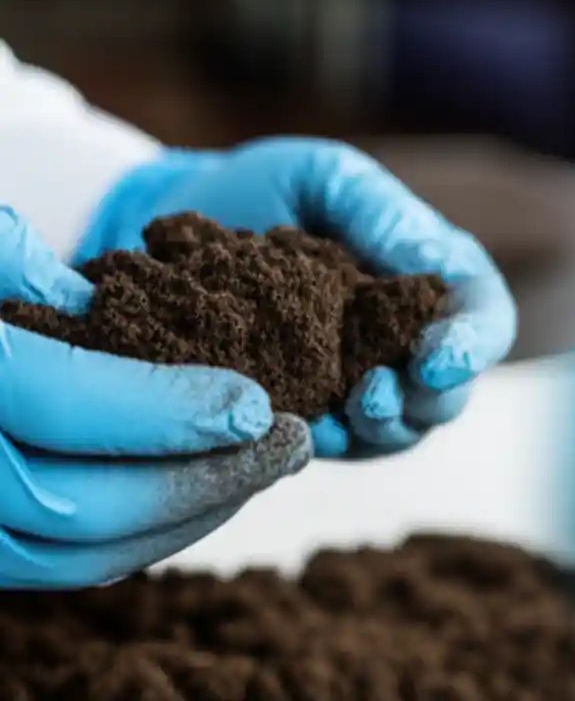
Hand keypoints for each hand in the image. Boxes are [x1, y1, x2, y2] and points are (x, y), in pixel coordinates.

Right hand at [0, 208, 309, 587]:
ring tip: (265, 467)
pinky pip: (60, 565)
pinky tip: (212, 489)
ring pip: (77, 557)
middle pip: (81, 507)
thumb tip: (103, 306)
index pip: (58, 405)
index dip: (165, 410)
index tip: (257, 405)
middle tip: (289, 444)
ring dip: (189, 517)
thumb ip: (22, 267)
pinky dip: (145, 536)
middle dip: (204, 480)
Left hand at [76, 138, 516, 456]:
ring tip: (346, 413)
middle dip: (425, 400)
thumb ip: (380, 213)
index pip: (484, 317)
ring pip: (404, 429)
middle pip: (452, 388)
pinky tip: (299, 430)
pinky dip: (327, 442)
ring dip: (383, 428)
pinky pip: (341, 445)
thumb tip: (431, 267)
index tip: (435, 359)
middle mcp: (409, 338)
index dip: (473, 345)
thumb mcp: (325, 177)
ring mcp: (366, 382)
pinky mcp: (318, 413)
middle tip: (377, 395)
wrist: (185, 224)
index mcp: (433, 277)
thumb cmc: (267, 190)